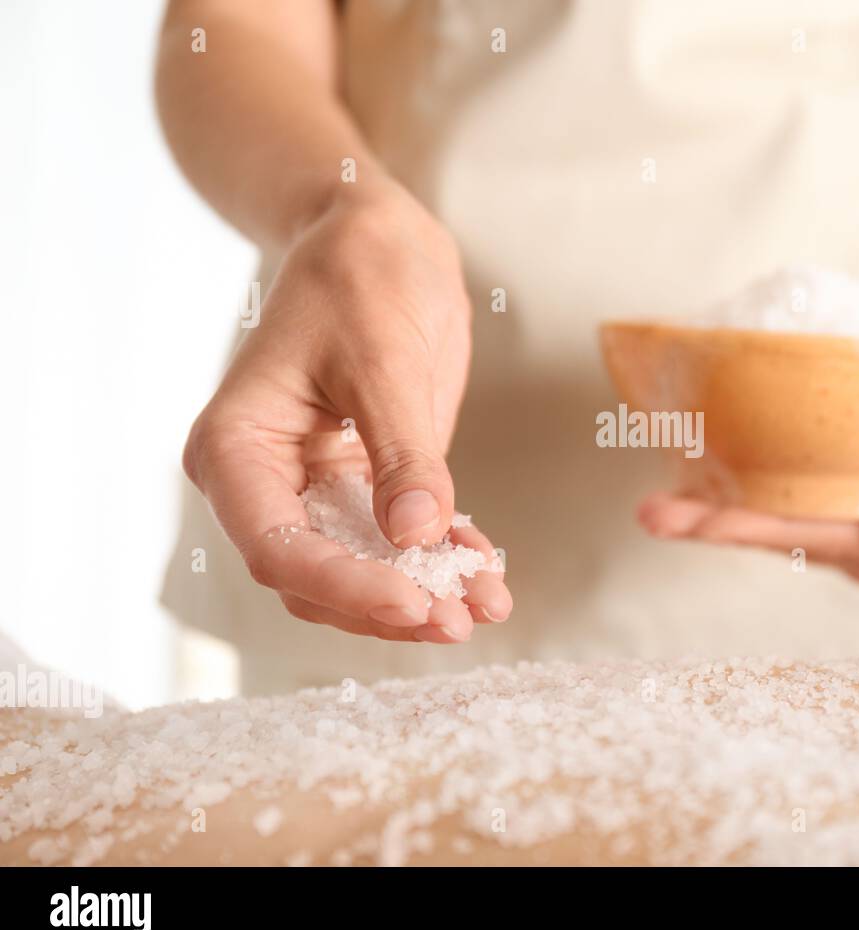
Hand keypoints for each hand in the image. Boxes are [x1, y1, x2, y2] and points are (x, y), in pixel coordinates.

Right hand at [182, 184, 510, 641]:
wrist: (378, 243)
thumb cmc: (360, 277)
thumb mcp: (383, 359)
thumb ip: (402, 450)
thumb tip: (418, 534)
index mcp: (236, 448)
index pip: (275, 545)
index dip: (343, 586)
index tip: (413, 602)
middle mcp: (263, 481)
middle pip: (313, 576)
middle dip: (385, 605)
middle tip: (458, 620)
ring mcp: (313, 488)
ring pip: (356, 572)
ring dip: (419, 595)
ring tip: (486, 605)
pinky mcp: (362, 485)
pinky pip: (394, 543)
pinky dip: (439, 560)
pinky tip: (485, 571)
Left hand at [636, 404, 858, 582]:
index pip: (827, 539)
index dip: (767, 530)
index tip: (716, 521)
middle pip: (784, 542)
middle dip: (716, 530)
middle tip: (654, 516)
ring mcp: (841, 539)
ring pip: (769, 534)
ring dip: (708, 522)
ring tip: (652, 510)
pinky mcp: (822, 515)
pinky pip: (770, 515)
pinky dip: (725, 507)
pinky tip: (678, 498)